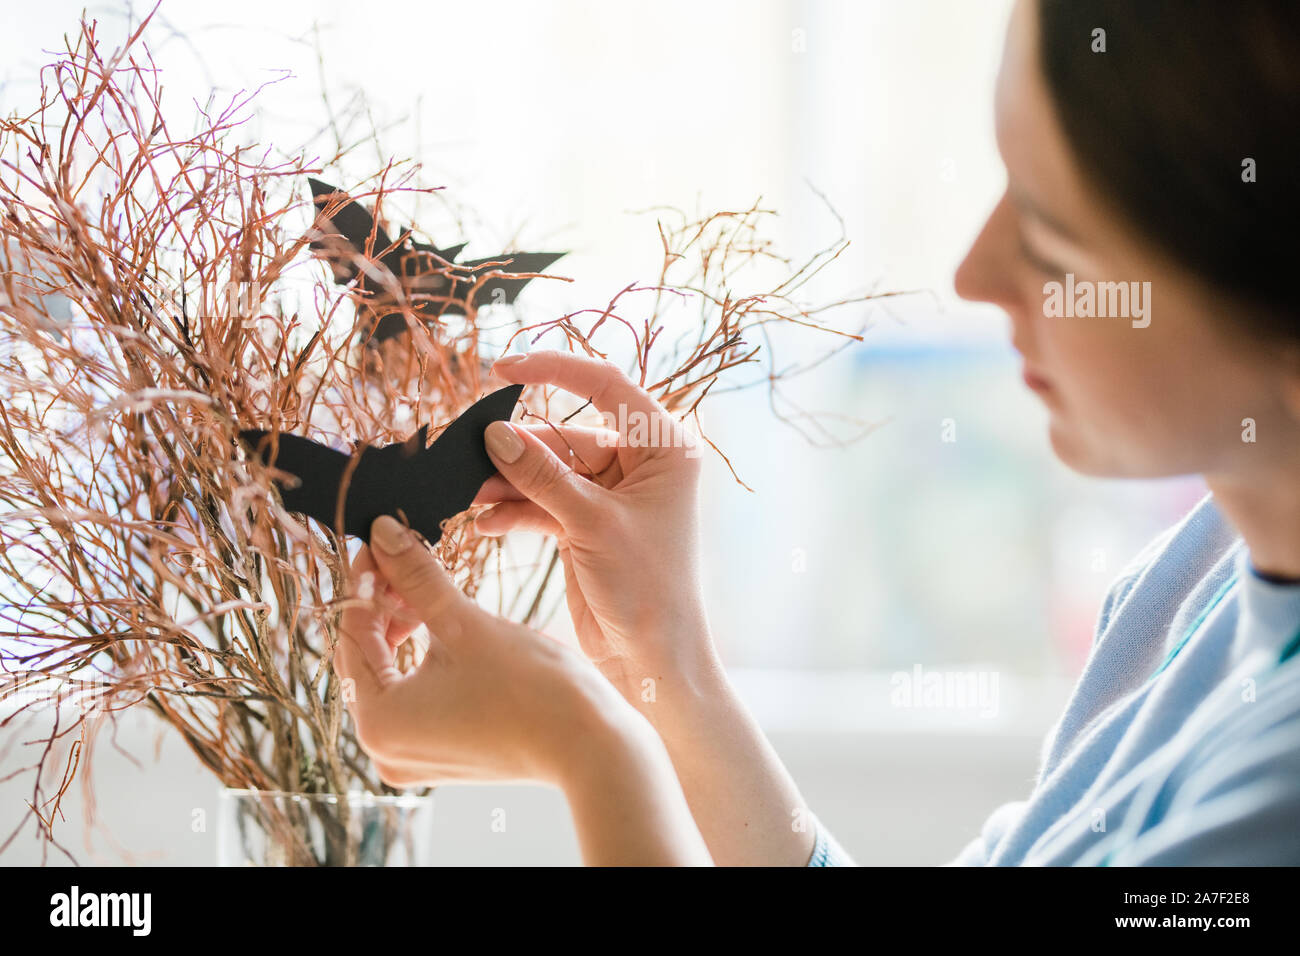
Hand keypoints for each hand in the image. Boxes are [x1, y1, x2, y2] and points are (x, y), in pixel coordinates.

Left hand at [334, 514, 629, 787]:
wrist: (591, 745)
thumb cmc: (531, 689)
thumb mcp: (465, 622)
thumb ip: (416, 576)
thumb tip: (382, 533)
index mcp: (378, 722)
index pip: (351, 635)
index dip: (365, 581)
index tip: (379, 539)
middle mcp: (385, 749)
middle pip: (367, 657)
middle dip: (384, 604)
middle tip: (406, 556)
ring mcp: (414, 756)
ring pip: (392, 675)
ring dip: (405, 628)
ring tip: (428, 587)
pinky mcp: (442, 752)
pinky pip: (416, 695)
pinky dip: (424, 658)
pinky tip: (444, 624)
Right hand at [473, 350, 721, 721]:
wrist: (652, 660)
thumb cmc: (646, 589)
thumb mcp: (591, 524)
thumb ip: (542, 476)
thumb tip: (496, 434)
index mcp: (663, 448)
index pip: (605, 385)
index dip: (554, 370)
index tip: (502, 369)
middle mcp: (639, 464)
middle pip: (564, 435)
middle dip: (516, 449)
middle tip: (466, 453)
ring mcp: (609, 494)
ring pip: (546, 472)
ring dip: (507, 483)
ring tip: (467, 494)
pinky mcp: (585, 524)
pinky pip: (541, 503)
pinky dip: (514, 510)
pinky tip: (485, 522)